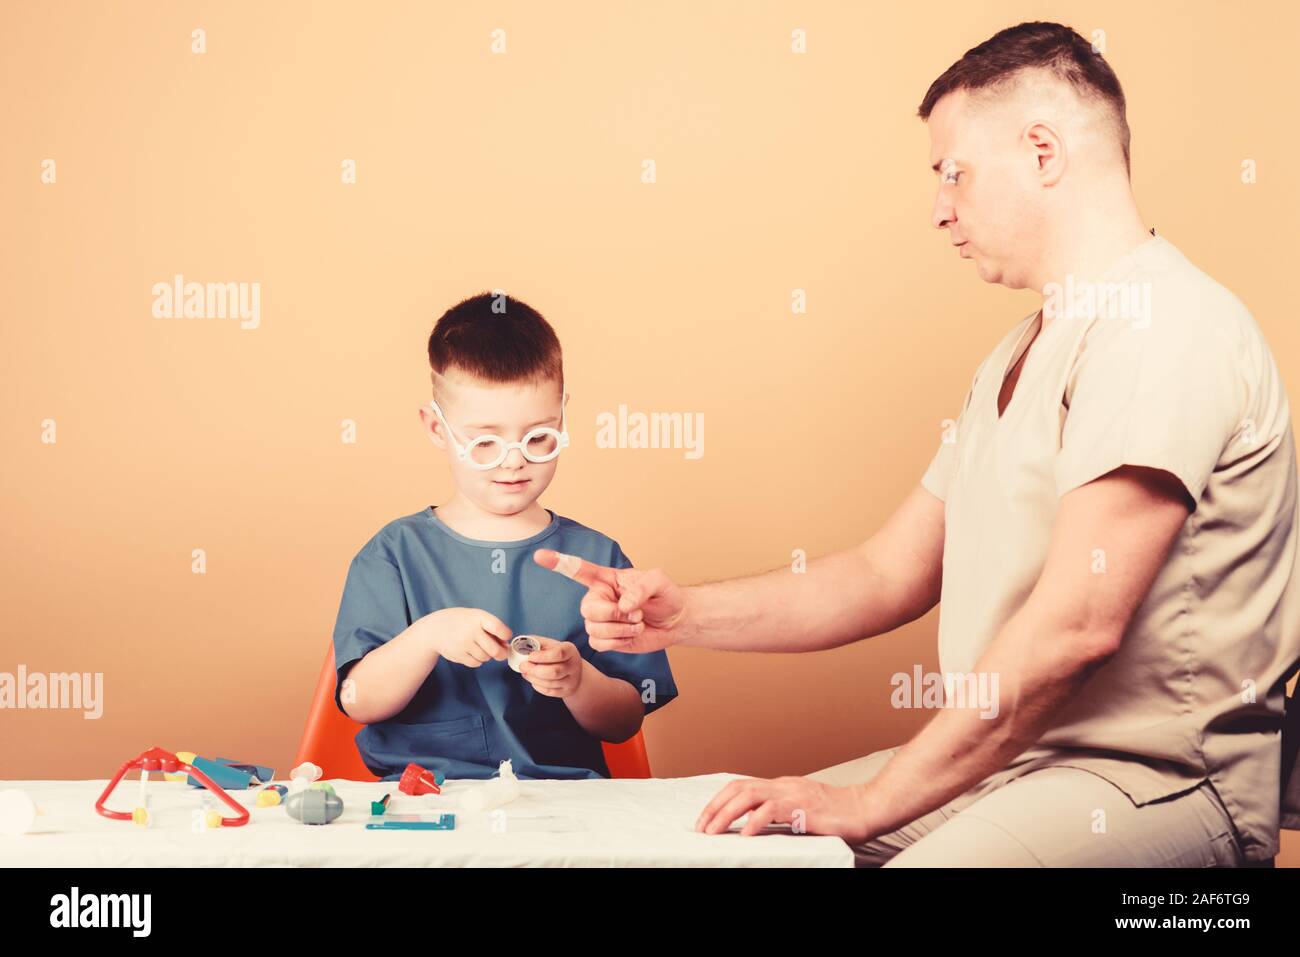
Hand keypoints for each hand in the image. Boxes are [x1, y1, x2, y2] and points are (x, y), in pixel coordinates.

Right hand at [426, 607, 509, 667]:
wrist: (435, 629)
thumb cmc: (462, 623)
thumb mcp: (476, 618)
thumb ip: (492, 630)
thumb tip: (506, 646)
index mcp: (477, 617)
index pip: (498, 627)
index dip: (506, 634)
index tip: (506, 636)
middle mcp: (470, 630)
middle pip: (494, 650)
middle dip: (501, 653)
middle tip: (501, 651)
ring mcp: (463, 644)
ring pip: (486, 657)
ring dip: (487, 655)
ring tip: (480, 647)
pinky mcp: (458, 655)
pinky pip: (476, 663)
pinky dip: (478, 660)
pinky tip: (472, 651)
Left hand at [518, 636, 582, 697]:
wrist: (575, 672)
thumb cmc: (559, 656)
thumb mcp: (552, 645)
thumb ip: (538, 642)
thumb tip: (522, 642)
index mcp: (570, 651)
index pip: (559, 654)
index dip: (543, 656)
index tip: (530, 656)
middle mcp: (573, 666)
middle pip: (554, 671)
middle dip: (534, 670)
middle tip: (522, 666)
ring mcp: (571, 680)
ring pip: (550, 683)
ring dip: (534, 678)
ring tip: (525, 673)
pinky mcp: (566, 691)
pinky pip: (549, 692)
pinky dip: (538, 686)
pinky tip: (533, 680)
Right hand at [533, 548, 688, 652]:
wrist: (675, 621)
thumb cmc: (666, 596)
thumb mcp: (658, 582)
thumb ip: (641, 588)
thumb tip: (622, 606)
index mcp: (606, 579)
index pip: (579, 570)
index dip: (558, 563)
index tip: (539, 556)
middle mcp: (599, 598)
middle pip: (587, 609)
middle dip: (613, 615)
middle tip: (636, 614)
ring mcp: (601, 620)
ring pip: (593, 628)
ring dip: (621, 629)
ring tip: (638, 623)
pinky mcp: (606, 639)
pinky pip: (599, 644)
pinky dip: (619, 642)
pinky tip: (631, 635)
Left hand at [694, 775, 872, 843]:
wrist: (865, 809)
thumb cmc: (837, 813)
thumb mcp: (802, 808)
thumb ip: (780, 811)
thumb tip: (754, 823)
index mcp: (781, 785)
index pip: (742, 786)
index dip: (720, 801)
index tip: (705, 819)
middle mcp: (783, 785)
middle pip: (739, 788)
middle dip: (715, 807)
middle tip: (701, 827)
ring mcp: (793, 794)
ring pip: (749, 795)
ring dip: (726, 813)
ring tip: (713, 832)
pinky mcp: (803, 808)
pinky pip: (772, 810)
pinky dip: (754, 821)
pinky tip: (744, 834)